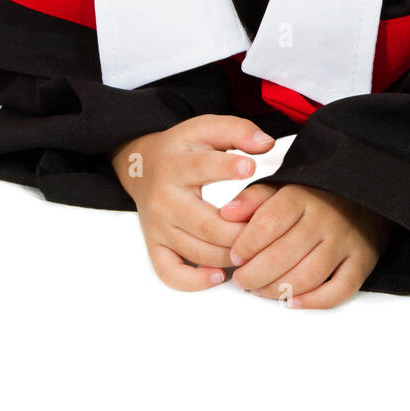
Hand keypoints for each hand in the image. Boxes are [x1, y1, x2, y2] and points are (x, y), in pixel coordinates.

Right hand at [110, 115, 274, 291]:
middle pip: (207, 223)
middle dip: (242, 230)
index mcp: (176, 165)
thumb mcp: (206, 129)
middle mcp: (164, 199)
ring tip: (256, 251)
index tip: (250, 167)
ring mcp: (158, 227)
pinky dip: (195, 281)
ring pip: (197, 251)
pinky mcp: (155, 247)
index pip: (202, 167)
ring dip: (230, 255)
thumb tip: (266, 144)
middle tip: (267, 230)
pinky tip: (220, 275)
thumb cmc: (182, 149)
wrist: (142, 167)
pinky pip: (171, 273)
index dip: (227, 167)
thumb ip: (236, 130)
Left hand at [220, 183, 392, 308]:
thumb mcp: (284, 184)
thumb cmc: (317, 192)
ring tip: (260, 290)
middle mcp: (326, 218)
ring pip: (307, 277)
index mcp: (303, 195)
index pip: (268, 224)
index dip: (246, 246)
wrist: (366, 187)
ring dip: (277, 290)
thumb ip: (254, 198)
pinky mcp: (364, 260)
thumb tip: (226, 213)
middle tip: (241, 281)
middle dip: (254, 274)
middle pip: (283, 256)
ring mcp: (347, 241)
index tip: (235, 256)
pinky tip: (293, 302)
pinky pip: (340, 290)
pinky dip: (314, 301)